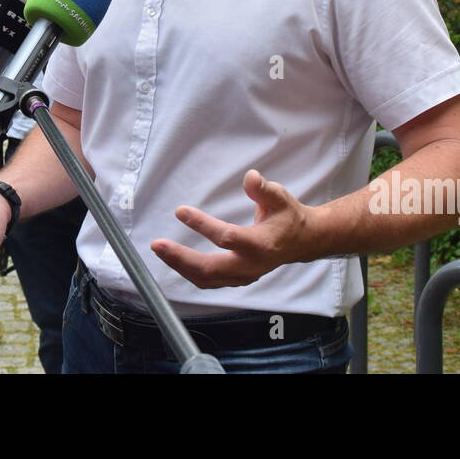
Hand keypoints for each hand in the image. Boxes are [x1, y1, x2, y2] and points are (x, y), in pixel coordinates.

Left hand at [150, 170, 318, 288]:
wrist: (302, 242)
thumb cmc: (288, 216)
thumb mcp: (280, 198)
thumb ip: (263, 189)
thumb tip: (250, 177)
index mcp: (261, 244)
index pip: (227, 238)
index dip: (202, 225)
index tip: (180, 211)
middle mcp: (251, 265)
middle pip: (211, 269)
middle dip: (181, 258)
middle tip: (157, 245)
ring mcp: (243, 276)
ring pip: (207, 279)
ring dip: (180, 266)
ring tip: (159, 250)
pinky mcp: (237, 279)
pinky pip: (209, 281)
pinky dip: (188, 272)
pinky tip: (173, 259)